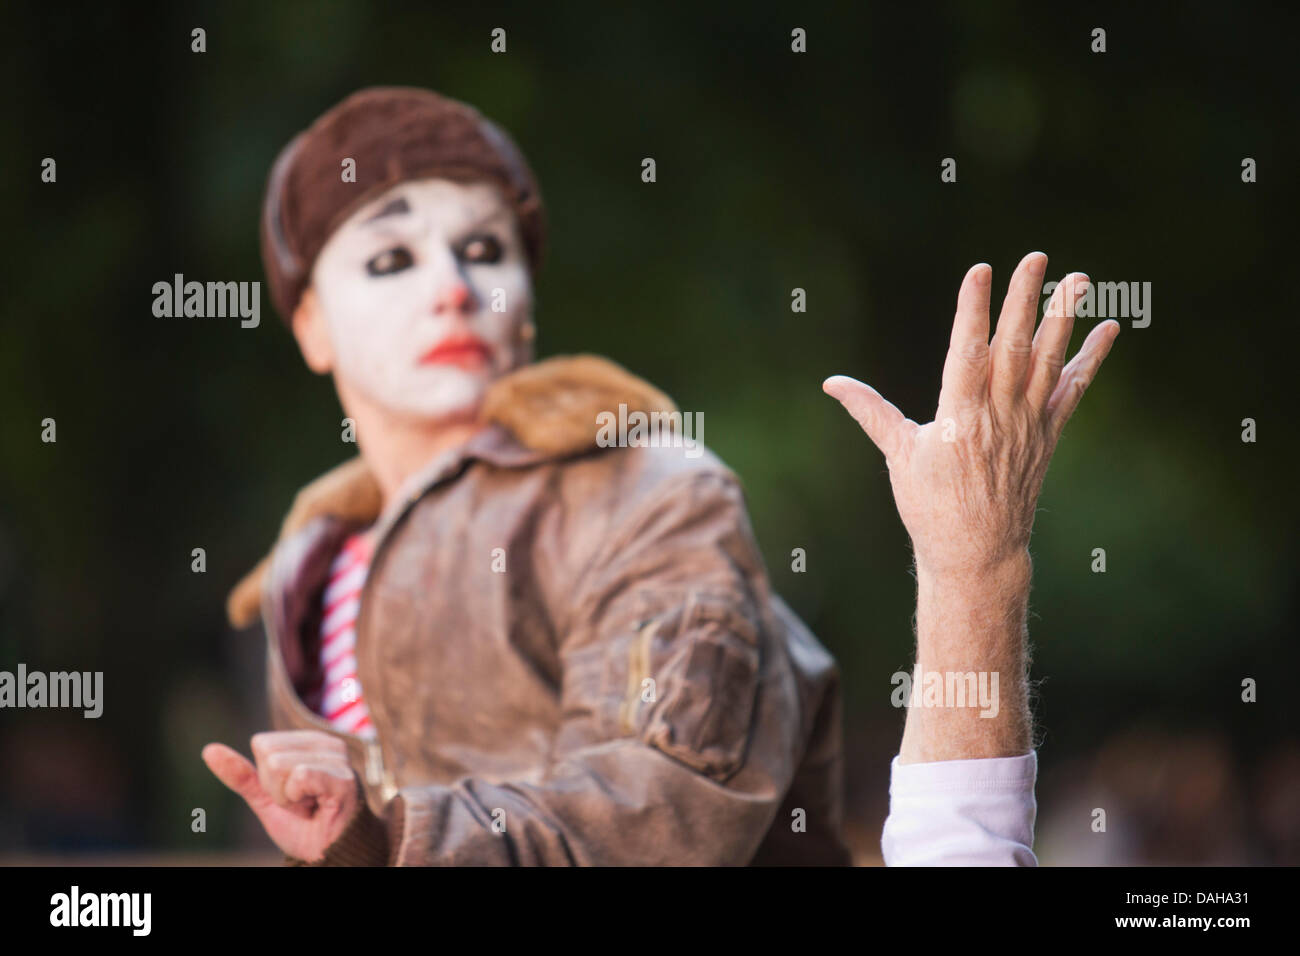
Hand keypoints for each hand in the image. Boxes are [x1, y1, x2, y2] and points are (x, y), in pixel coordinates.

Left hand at [202, 730, 360, 861]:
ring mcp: (338, 759)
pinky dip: (299, 799)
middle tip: (301, 803)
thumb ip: (241, 774)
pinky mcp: (343, 778)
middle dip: (276, 788)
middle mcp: (327, 743)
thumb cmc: (303, 824)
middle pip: (269, 755)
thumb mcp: (265, 798)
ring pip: (279, 765)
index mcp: (310, 742)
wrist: (328, 854)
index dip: (267, 777)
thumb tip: (209, 749)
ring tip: (311, 806)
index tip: (291, 794)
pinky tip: (319, 808)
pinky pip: (299, 776)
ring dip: (288, 798)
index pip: (262, 743)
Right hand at [824, 252, 1118, 578]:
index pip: (967, 352)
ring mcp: (1028, 425)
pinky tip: (1109, 328)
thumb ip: (870, 411)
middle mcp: (998, 417)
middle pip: (1015, 348)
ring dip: (1064, 319)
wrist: (978, 553)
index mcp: (958, 418)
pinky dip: (1091, 359)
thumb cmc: (930, 505)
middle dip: (1025, 301)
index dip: (973, 310)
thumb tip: (831, 383)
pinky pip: (1074, 391)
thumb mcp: (898, 456)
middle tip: (1035, 258)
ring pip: (1049, 362)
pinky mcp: (1047, 436)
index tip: (979, 271)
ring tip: (1077, 279)